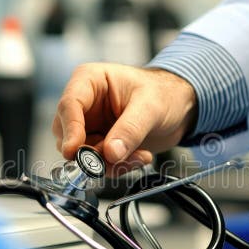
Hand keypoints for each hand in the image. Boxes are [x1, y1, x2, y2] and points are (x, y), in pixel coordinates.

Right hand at [53, 63, 196, 172]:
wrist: (181, 107)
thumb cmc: (165, 92)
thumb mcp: (150, 107)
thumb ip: (130, 129)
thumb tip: (110, 152)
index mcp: (90, 81)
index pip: (69, 105)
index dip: (70, 130)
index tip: (74, 151)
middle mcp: (85, 104)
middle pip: (68, 134)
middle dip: (91, 152)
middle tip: (113, 159)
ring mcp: (91, 126)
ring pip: (81, 154)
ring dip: (108, 163)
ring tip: (138, 155)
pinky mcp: (101, 145)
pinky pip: (98, 164)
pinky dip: (117, 167)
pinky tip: (139, 156)